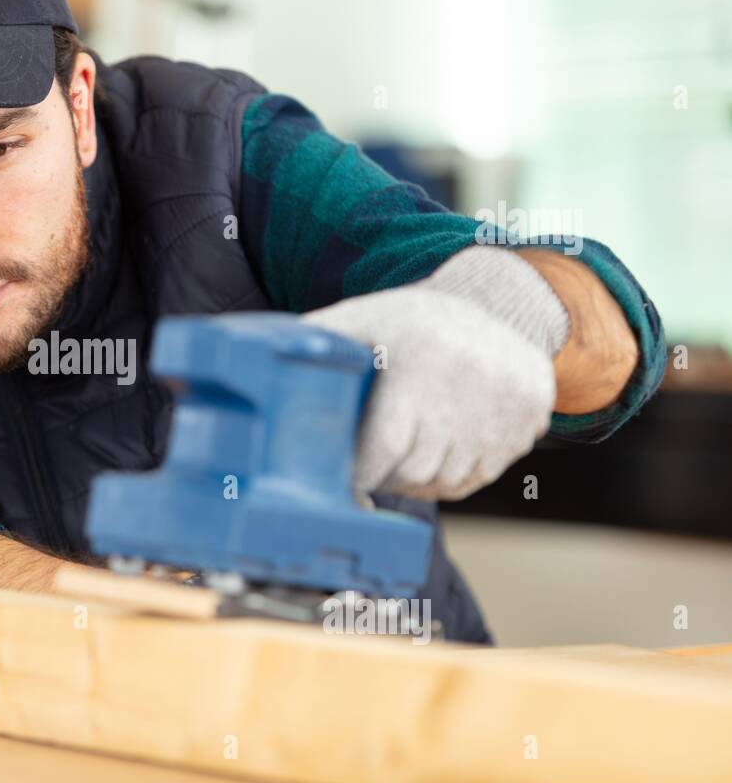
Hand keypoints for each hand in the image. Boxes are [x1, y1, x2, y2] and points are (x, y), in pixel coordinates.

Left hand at [301, 249, 567, 499]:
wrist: (493, 302)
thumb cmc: (402, 322)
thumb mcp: (356, 322)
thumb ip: (309, 347)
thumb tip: (251, 370)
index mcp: (416, 357)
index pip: (381, 447)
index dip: (358, 472)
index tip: (343, 477)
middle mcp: (467, 380)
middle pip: (414, 470)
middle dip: (385, 478)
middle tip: (370, 470)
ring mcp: (505, 401)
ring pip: (447, 480)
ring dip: (419, 481)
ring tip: (403, 457)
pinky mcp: (532, 417)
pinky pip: (480, 476)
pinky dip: (454, 476)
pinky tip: (439, 450)